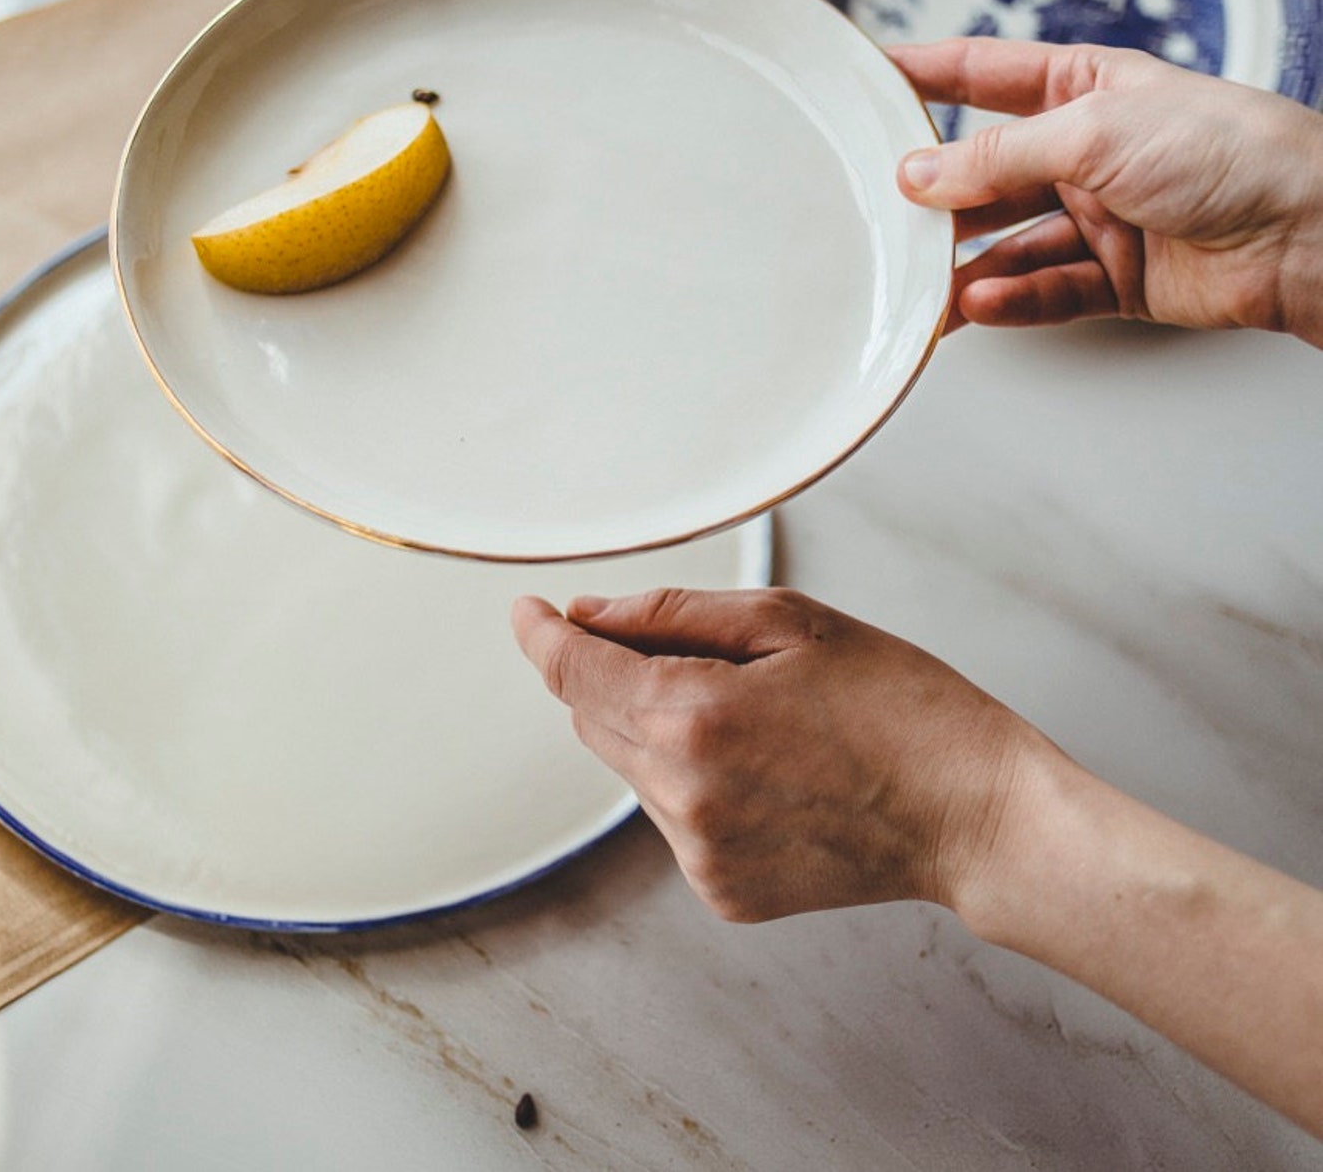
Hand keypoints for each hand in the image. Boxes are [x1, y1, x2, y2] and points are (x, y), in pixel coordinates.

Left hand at [511, 587, 1037, 922]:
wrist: (974, 816)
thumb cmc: (900, 705)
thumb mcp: (790, 622)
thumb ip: (671, 615)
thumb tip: (586, 615)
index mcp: (694, 717)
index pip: (572, 670)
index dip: (541, 632)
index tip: (528, 611)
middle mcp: (682, 796)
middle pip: (592, 717)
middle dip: (616, 673)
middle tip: (696, 649)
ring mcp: (699, 854)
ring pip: (631, 766)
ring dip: (660, 728)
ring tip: (760, 716)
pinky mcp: (720, 892)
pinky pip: (672, 815)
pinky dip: (694, 782)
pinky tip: (768, 769)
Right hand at [890, 38, 1322, 344]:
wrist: (1309, 233)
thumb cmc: (1232, 152)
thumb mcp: (1096, 131)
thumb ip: (998, 156)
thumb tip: (919, 173)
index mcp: (1085, 89)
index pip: (985, 76)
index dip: (924, 75)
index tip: (864, 81)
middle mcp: (1086, 152)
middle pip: (986, 173)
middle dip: (937, 195)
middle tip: (884, 213)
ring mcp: (1098, 217)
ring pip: (1007, 243)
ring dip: (964, 266)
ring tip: (921, 284)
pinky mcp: (1114, 278)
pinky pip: (1043, 291)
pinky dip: (1009, 301)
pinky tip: (979, 305)